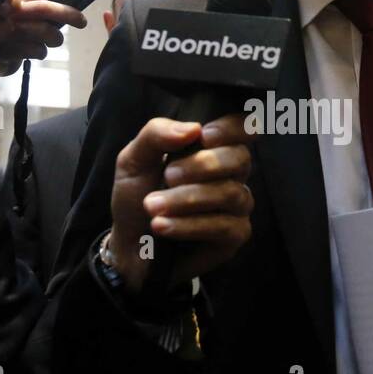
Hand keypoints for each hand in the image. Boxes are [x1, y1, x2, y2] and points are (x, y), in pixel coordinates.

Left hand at [109, 114, 255, 294]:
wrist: (129, 245)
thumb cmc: (137, 198)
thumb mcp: (134, 160)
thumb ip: (156, 135)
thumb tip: (192, 128)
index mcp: (213, 149)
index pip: (243, 128)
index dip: (232, 128)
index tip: (204, 136)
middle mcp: (232, 175)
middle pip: (239, 158)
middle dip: (202, 165)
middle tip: (168, 176)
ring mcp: (237, 206)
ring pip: (229, 193)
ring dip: (186, 199)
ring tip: (152, 206)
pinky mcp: (235, 236)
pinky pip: (223, 226)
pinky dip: (189, 225)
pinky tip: (162, 226)